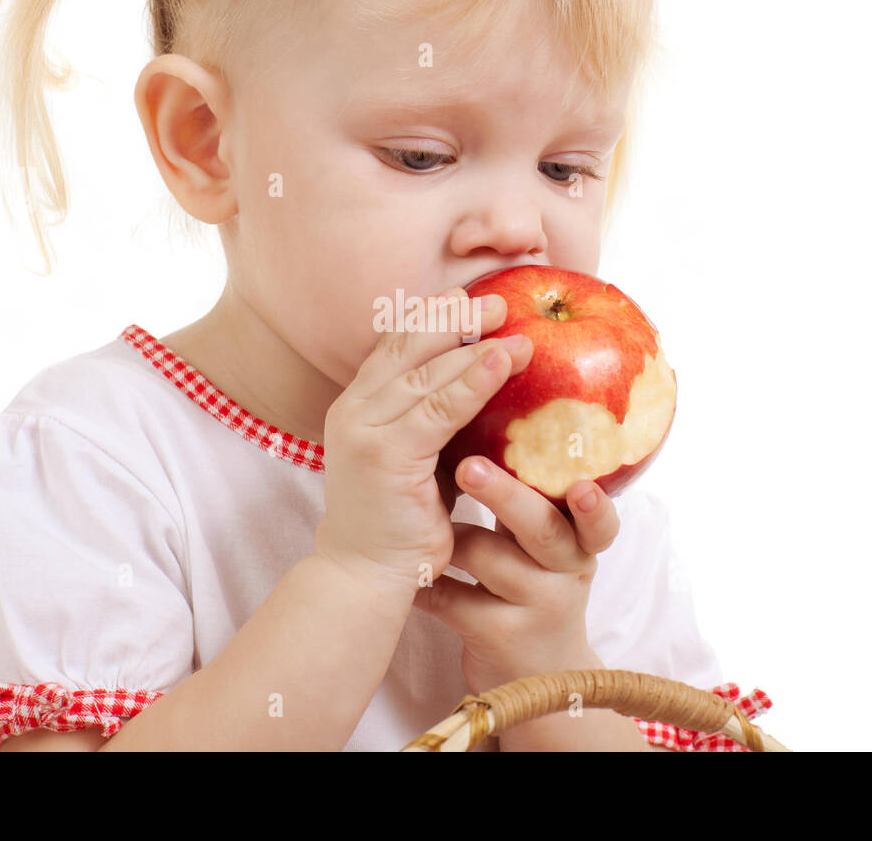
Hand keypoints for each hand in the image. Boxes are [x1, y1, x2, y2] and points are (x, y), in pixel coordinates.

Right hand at [314, 288, 533, 592]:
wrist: (365, 574)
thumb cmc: (401, 520)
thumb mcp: (421, 457)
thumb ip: (438, 419)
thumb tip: (486, 380)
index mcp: (357, 405)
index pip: (395, 345)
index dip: (434, 316)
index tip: (470, 297)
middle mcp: (354, 409)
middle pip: (407, 345)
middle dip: (456, 318)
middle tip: (501, 299)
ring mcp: (364, 429)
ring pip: (427, 373)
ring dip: (476, 346)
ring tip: (518, 330)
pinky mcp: (385, 454)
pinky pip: (439, 409)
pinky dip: (473, 381)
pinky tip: (502, 363)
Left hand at [413, 455, 620, 693]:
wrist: (535, 680)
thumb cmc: (533, 589)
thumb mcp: (548, 549)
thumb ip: (536, 498)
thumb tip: (491, 411)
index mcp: (581, 544)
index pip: (598, 520)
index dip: (595, 506)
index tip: (581, 487)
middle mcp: (566, 575)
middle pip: (541, 528)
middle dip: (503, 493)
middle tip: (468, 466)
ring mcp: (534, 609)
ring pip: (485, 556)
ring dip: (450, 537)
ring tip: (427, 527)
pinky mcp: (497, 638)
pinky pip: (449, 596)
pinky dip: (423, 579)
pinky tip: (406, 568)